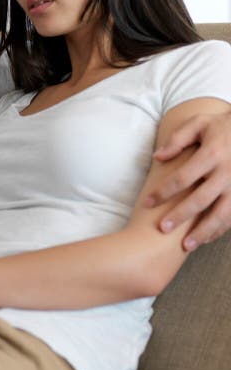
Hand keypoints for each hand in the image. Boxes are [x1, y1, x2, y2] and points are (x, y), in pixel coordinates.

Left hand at [146, 112, 230, 249]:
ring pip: (222, 214)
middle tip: (162, 229)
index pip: (182, 177)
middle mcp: (227, 173)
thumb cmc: (221, 126)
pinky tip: (205, 239)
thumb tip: (157, 157)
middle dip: (181, 215)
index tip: (147, 203)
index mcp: (212, 154)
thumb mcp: (199, 123)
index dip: (163, 191)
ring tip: (186, 245)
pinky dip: (220, 230)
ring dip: (204, 231)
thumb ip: (178, 139)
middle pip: (200, 199)